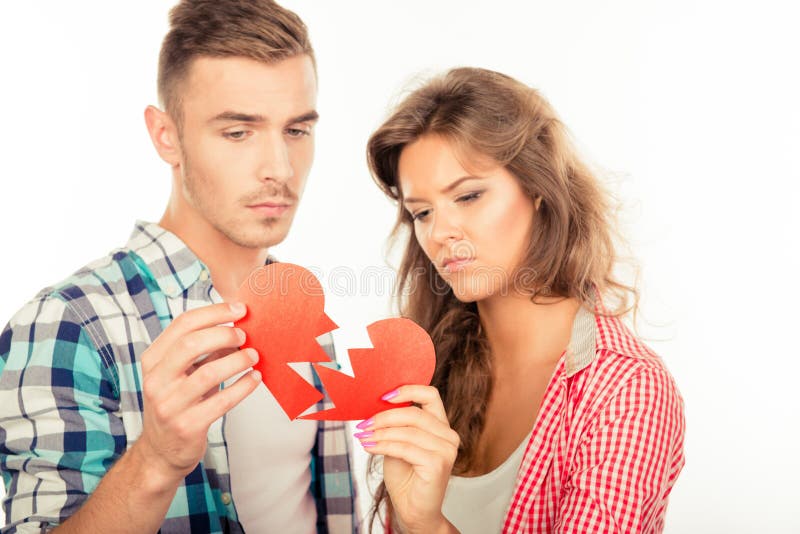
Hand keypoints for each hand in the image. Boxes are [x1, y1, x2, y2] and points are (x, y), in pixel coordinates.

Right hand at [135, 302, 260, 486]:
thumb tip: (237, 325)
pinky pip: (222, 401)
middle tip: (246, 335)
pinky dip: (243, 386)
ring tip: (254, 356)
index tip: (240, 309)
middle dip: (224, 334)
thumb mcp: (179, 373)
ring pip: (209, 373)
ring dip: (237, 360)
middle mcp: (156, 380)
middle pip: (191, 344)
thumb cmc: (177, 404)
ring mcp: (170, 405)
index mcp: (153, 360)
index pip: (182, 324)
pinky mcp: (188, 426)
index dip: (214, 312)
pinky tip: (255, 378)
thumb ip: (201, 351)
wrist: (161, 452)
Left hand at [356, 385, 459, 533]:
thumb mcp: (397, 442)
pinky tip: (369, 447)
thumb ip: (395, 425)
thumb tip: (374, 406)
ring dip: (380, 432)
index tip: (383, 396)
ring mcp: (446, 450)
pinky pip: (405, 448)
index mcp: (440, 425)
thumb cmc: (405, 476)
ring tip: (363, 436)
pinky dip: (383, 445)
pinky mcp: (438, 464)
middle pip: (414, 413)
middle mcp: (448, 435)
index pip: (430, 394)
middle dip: (384, 417)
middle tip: (363, 424)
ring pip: (408, 431)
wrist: (413, 510)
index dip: (408, 390)